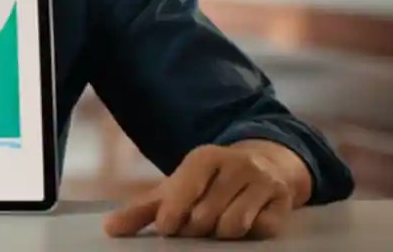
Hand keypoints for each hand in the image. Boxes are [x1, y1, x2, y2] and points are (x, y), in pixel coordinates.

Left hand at [103, 143, 301, 239]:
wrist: (263, 167)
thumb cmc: (208, 184)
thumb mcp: (175, 190)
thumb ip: (143, 210)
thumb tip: (109, 230)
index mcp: (203, 157)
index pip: (181, 193)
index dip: (172, 217)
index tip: (169, 227)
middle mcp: (235, 164)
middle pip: (205, 216)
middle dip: (196, 229)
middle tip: (197, 226)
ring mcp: (262, 181)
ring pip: (233, 226)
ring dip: (221, 235)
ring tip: (218, 225)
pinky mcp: (283, 201)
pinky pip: (259, 231)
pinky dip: (248, 235)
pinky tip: (246, 223)